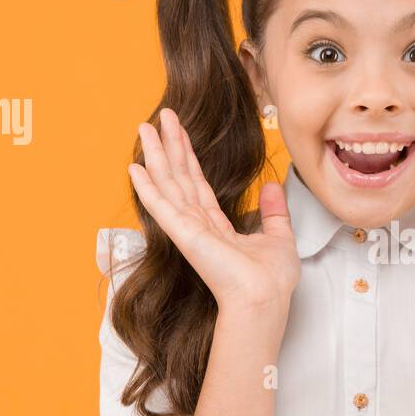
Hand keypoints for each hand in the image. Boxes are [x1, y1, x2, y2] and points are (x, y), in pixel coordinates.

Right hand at [128, 107, 299, 313]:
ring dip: (156, 155)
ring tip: (144, 128)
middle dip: (170, 146)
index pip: (197, 184)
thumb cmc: (272, 279)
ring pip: (168, 183)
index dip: (188, 157)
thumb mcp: (279, 237)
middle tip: (160, 117)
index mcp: (217, 227)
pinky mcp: (184, 234)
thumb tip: (273, 186)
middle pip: (179, 177)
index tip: (179, 132)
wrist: (265, 298)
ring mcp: (188, 229)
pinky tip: (135, 168)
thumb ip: (274, 212)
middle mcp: (198, 225)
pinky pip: (161, 206)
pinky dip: (147, 187)